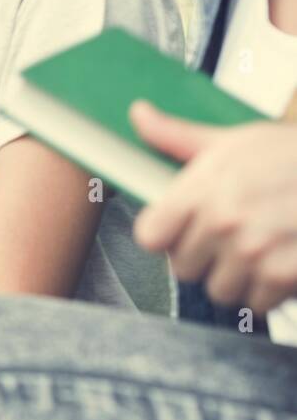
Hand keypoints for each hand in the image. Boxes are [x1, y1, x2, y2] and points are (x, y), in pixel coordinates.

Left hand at [130, 101, 296, 312]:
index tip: (180, 230)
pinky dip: (268, 291)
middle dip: (204, 256)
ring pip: (219, 290)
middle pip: (184, 268)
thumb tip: (138, 115)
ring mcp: (254, 253)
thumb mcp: (233, 140)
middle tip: (229, 237)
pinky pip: (256, 304)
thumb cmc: (292, 156)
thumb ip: (177, 136)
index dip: (165, 235)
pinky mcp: (284, 277)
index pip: (150, 237)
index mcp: (202, 190)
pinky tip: (281, 263)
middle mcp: (223, 224)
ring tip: (257, 250)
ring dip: (236, 277)